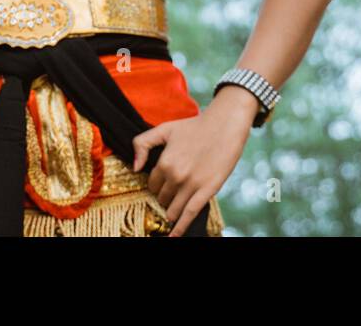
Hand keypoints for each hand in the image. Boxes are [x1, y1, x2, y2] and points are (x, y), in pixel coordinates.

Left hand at [131, 106, 250, 236]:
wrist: (224, 124)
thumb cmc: (195, 126)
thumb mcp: (165, 129)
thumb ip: (142, 143)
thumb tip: (135, 168)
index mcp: (164, 162)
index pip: (152, 185)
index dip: (157, 185)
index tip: (164, 183)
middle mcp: (176, 176)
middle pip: (163, 198)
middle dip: (166, 197)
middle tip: (174, 191)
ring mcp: (191, 185)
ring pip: (173, 210)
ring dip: (172, 212)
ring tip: (175, 210)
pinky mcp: (207, 190)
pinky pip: (190, 214)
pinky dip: (180, 228)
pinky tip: (174, 236)